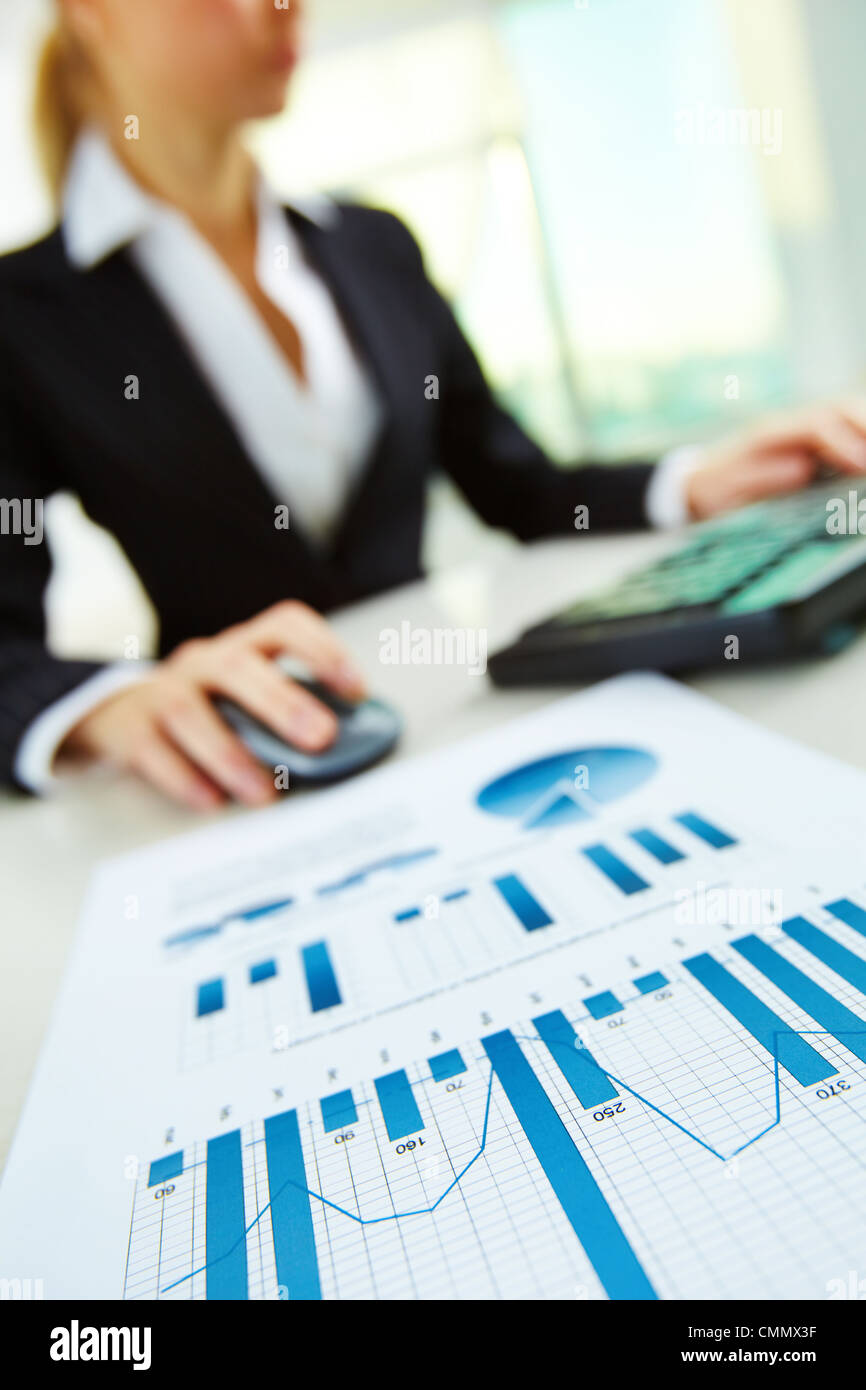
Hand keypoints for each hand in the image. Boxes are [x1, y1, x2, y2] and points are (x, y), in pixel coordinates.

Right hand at [61, 601, 366, 809]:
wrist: (120, 714)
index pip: (285, 625)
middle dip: (282, 703)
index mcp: (245, 647)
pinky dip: (184, 777)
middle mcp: (205, 661)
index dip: (323, 651)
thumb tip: (346, 753)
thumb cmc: (210, 710)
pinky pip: (151, 749)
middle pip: (238, 667)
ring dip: (229, 754)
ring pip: (189, 711)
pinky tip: (211, 801)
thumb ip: (290, 715)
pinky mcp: (129, 728)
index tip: (357, 691)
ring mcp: (162, 691)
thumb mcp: (249, 699)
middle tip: (320, 739)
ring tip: (264, 793)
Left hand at [685, 398, 865, 520]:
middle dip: (865, 426)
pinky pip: (839, 431)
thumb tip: (803, 468)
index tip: (863, 467)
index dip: (845, 443)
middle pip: (838, 408)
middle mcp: (786, 424)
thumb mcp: (727, 489)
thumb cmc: (710, 489)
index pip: (817, 425)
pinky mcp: (805, 443)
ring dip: (864, 429)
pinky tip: (862, 464)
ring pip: (842, 414)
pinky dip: (857, 439)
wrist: (694, 483)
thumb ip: (764, 478)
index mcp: (768, 433)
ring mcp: (797, 430)